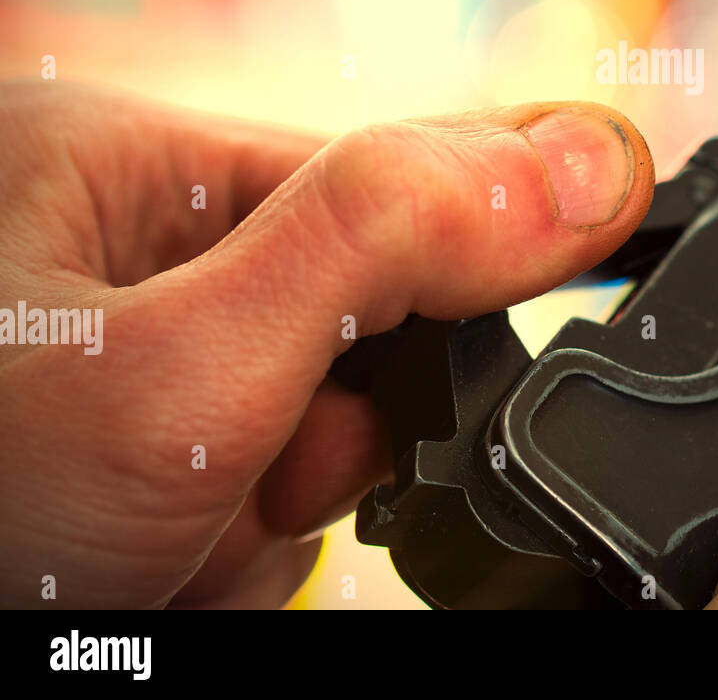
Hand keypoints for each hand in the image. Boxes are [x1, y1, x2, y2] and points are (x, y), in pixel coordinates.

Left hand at [0, 80, 652, 607]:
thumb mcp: (185, 370)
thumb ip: (390, 243)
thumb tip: (589, 157)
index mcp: (124, 164)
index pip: (381, 176)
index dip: (470, 248)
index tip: (586, 254)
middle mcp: (129, 246)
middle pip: (358, 301)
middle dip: (339, 410)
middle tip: (264, 473)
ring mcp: (141, 354)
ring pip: (326, 408)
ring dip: (290, 494)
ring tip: (184, 534)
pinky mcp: (152, 444)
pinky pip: (276, 475)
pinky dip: (250, 539)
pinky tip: (168, 565)